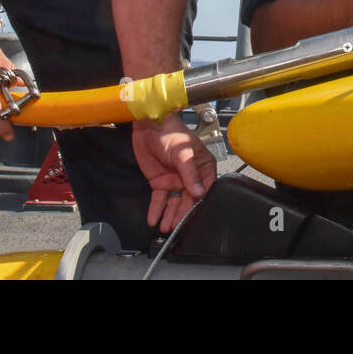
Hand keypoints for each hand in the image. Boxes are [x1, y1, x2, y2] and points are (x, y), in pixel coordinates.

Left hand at [133, 113, 218, 232]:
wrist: (148, 125)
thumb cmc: (171, 133)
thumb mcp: (183, 153)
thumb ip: (190, 174)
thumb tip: (199, 193)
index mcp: (203, 167)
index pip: (204, 189)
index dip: (198, 204)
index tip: (193, 217)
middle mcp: (190, 176)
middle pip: (188, 199)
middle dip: (181, 214)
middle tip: (175, 227)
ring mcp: (174, 180)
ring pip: (173, 202)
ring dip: (169, 215)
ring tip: (165, 228)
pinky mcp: (159, 181)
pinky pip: (159, 199)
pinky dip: (156, 209)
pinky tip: (153, 219)